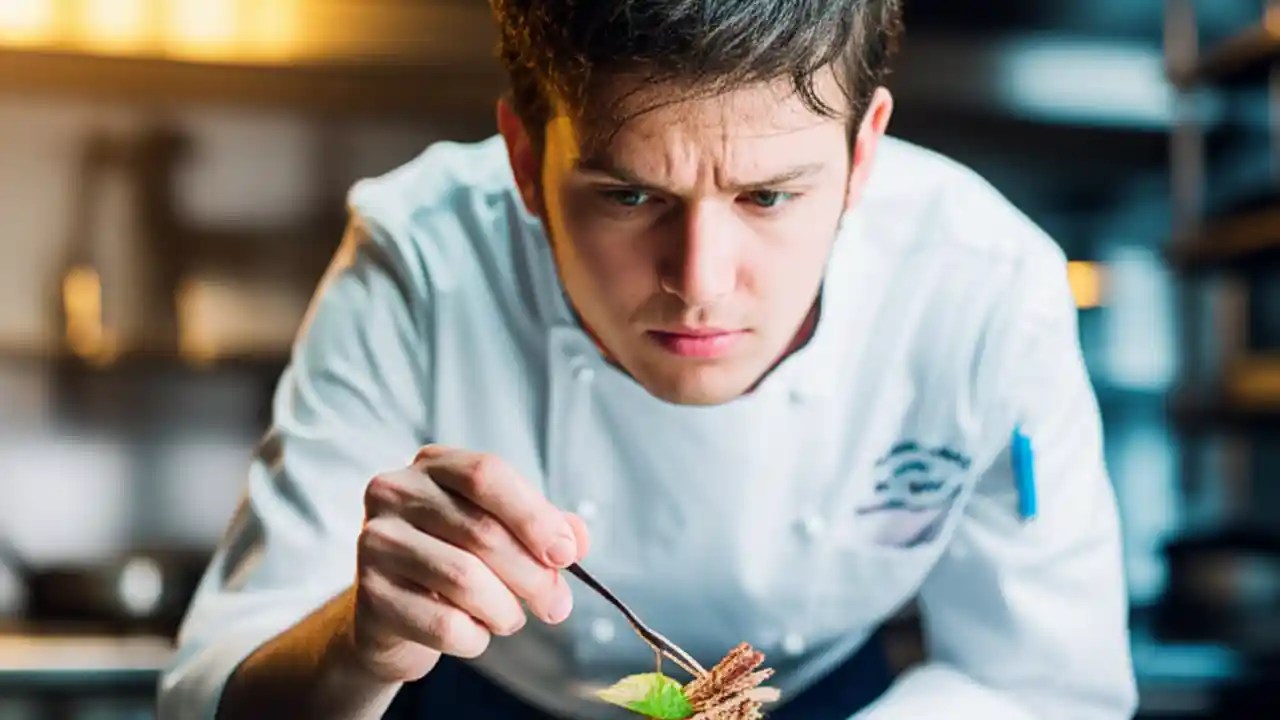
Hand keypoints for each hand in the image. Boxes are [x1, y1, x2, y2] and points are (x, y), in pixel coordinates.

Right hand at [347, 444, 590, 681]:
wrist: (393, 615)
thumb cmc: (454, 562)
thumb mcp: (501, 533)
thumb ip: (543, 528)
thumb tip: (576, 540)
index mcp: (433, 465)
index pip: (487, 474)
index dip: (534, 515)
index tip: (567, 554)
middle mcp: (395, 492)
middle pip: (482, 531)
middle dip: (534, 576)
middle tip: (557, 606)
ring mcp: (375, 542)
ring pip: (464, 580)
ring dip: (505, 610)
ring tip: (510, 619)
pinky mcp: (370, 595)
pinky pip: (444, 624)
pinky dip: (475, 637)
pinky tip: (473, 632)